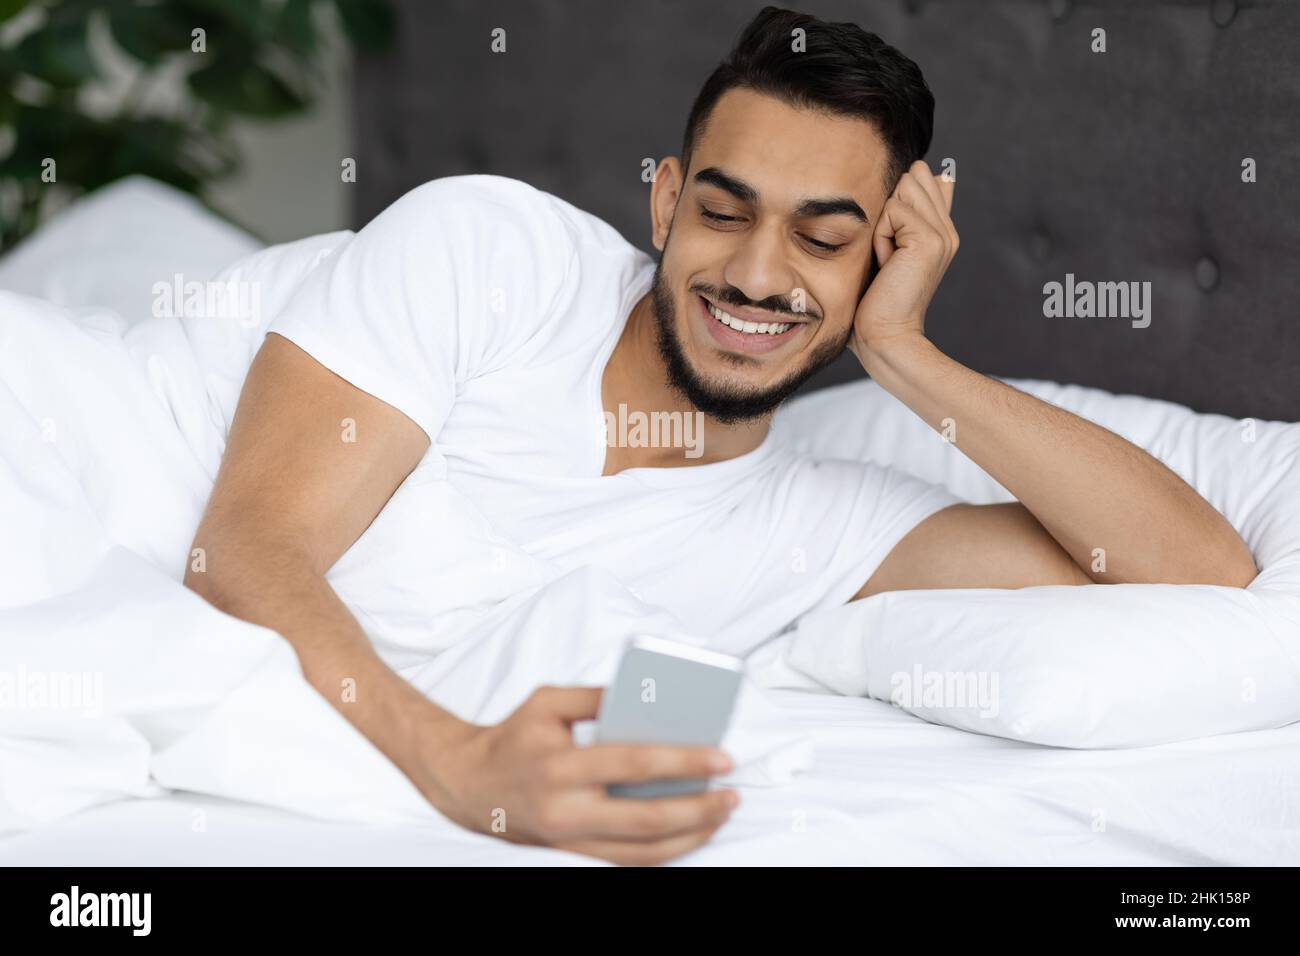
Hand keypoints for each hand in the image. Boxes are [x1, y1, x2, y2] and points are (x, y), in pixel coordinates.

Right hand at [422, 686, 738, 864]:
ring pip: (644, 851)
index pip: (636, 764)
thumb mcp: (548, 701)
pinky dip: (666, 851)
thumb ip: (597, 695)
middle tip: (732, 793)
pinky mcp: (574, 854)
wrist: (469, 785)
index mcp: (561, 765)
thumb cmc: (513, 737)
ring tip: (721, 814)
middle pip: (648, 818)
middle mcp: (567, 809)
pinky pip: (628, 861)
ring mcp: (571, 840)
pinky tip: (690, 833)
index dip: (684, 762)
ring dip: (691, 835)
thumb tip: (649, 696)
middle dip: (700, 808)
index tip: (721, 757)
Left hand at [849, 160, 957, 364]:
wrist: (884, 335)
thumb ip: (898, 218)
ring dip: (883, 222)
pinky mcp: (930, 239)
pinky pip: (893, 210)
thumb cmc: (875, 300)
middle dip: (889, 207)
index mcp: (941, 230)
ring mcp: (943, 233)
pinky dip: (880, 236)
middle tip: (887, 250)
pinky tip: (886, 263)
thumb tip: (906, 181)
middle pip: (915, 176)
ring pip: (904, 188)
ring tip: (887, 257)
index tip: (893, 239)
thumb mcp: (886, 250)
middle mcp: (947, 229)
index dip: (902, 195)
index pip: (930, 178)